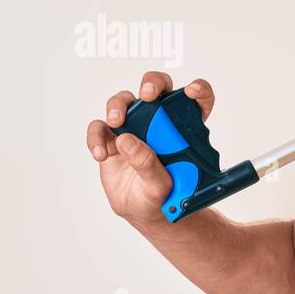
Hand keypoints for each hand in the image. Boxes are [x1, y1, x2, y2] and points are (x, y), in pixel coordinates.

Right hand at [85, 72, 214, 226]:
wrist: (142, 210)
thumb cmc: (161, 197)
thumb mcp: (161, 188)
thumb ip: (149, 166)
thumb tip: (128, 141)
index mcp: (185, 129)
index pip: (197, 101)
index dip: (199, 90)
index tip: (193, 91)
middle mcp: (160, 122)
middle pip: (157, 88)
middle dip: (153, 83)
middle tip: (148, 95)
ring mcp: (134, 127)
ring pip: (124, 101)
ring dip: (119, 106)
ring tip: (117, 122)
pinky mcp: (111, 138)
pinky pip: (99, 127)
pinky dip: (95, 137)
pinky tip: (100, 155)